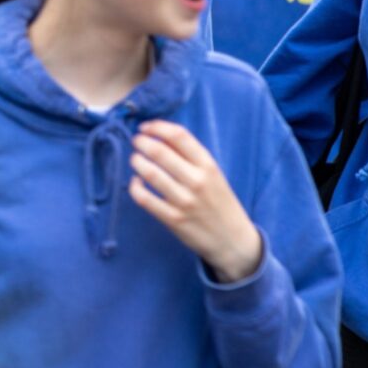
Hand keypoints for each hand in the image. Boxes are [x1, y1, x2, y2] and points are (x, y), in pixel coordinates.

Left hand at [127, 120, 262, 283]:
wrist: (233, 240)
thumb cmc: (220, 202)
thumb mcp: (214, 175)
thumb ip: (191, 157)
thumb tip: (161, 137)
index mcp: (208, 166)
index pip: (179, 136)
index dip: (157, 127)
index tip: (146, 127)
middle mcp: (197, 181)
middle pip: (160, 152)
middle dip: (142, 142)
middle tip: (136, 141)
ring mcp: (184, 201)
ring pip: (150, 173)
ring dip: (136, 161)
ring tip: (134, 159)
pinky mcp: (173, 219)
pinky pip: (145, 199)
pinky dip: (134, 187)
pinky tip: (135, 182)